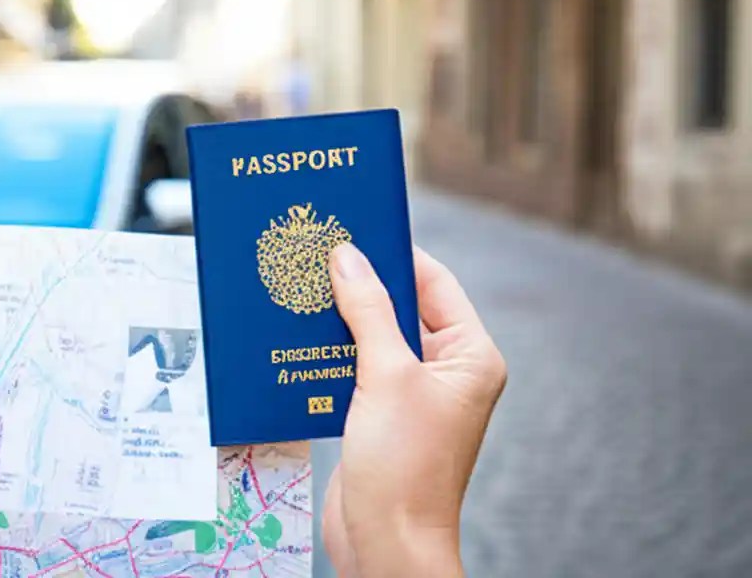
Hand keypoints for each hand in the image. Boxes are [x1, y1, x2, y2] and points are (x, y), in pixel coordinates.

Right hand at [322, 244, 506, 577]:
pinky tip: (298, 338)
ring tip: (301, 289)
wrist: (386, 543)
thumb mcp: (385, 376)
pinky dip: (331, 352)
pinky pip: (357, 369)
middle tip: (318, 253)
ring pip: (374, 338)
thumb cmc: (404, 467)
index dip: (394, 254)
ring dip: (341, 319)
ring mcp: (414, 396)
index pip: (434, 284)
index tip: (354, 227)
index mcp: (471, 357)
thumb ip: (367, 311)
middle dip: (360, 285)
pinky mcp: (382, 416)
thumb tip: (348, 255)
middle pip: (401, 308)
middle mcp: (448, 373)